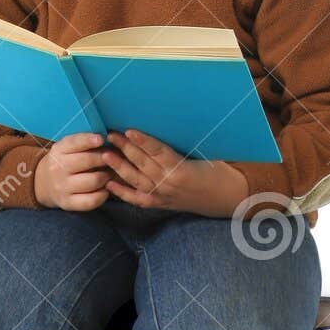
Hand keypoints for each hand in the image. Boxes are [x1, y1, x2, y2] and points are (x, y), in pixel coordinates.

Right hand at [34, 133, 116, 210]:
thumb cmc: (65, 162)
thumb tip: (110, 139)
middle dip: (105, 159)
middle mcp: (58, 168)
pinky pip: (92, 200)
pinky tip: (104, 189)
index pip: (74, 143)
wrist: (44, 184)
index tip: (101, 139)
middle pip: (88, 161)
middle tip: (113, 159)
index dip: (89, 140)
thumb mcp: (68, 148)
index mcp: (59, 150)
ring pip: (94, 181)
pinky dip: (103, 194)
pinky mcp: (68, 203)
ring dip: (106, 176)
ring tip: (108, 174)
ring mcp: (63, 187)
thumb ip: (84, 142)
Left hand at [101, 129, 249, 217]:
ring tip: (105, 155)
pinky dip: (123, 193)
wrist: (224, 198)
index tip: (129, 130)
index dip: (143, 141)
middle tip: (110, 135)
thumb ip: (182, 145)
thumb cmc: (215, 171)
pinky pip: (138, 199)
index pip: (158, 151)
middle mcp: (169, 182)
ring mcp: (163, 195)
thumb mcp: (204, 154)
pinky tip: (108, 185)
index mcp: (181, 168)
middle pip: (143, 163)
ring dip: (119, 167)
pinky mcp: (160, 203)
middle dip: (125, 148)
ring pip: (137, 180)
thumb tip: (164, 126)